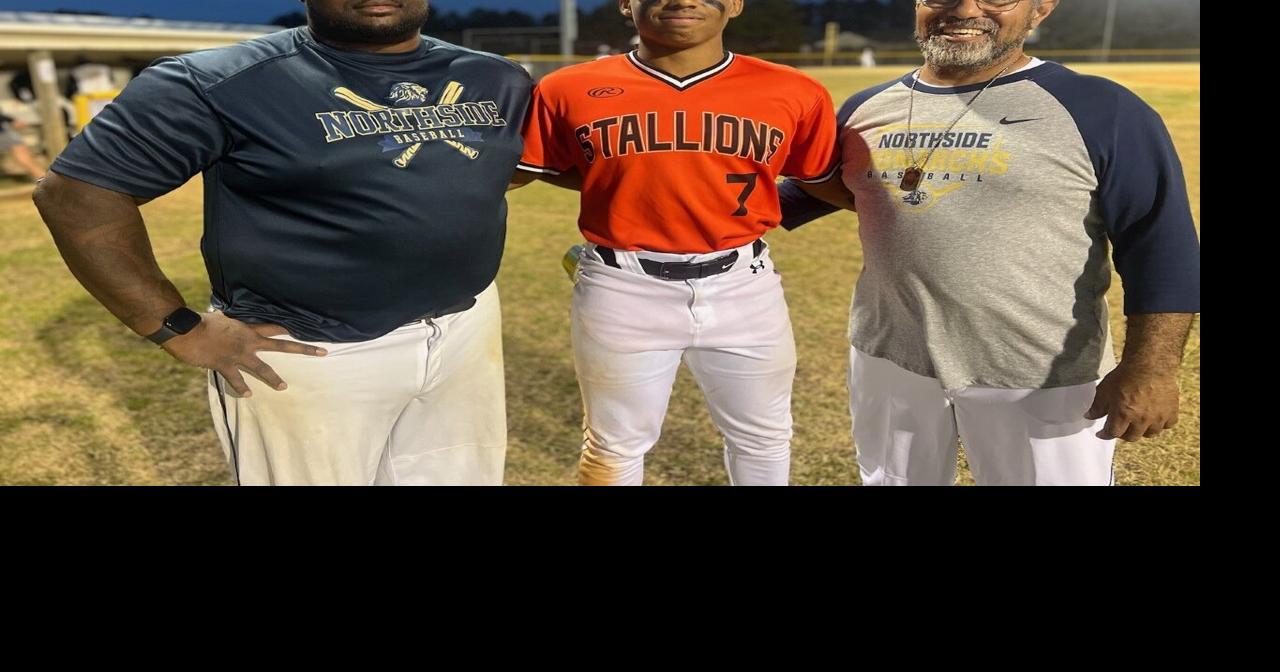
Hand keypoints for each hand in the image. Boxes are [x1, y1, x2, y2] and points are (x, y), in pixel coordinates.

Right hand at [161, 311, 325, 395]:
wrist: (184, 330)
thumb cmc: (199, 321)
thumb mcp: (218, 317)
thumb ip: (226, 320)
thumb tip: (223, 315)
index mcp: (247, 328)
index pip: (275, 326)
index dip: (292, 327)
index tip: (309, 326)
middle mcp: (248, 341)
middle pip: (282, 345)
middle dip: (303, 350)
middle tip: (322, 352)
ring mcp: (238, 354)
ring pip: (262, 368)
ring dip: (274, 378)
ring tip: (284, 387)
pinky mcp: (225, 365)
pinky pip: (236, 379)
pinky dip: (241, 387)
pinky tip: (248, 395)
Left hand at [1084, 364, 1179, 441]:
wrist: (1150, 364)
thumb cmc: (1125, 375)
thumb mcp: (1105, 390)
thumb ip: (1097, 406)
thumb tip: (1089, 416)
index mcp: (1123, 415)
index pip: (1113, 433)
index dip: (1105, 434)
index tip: (1102, 433)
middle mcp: (1141, 419)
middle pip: (1131, 437)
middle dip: (1122, 434)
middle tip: (1120, 428)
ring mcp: (1158, 417)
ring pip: (1150, 434)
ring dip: (1142, 431)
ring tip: (1137, 424)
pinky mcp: (1171, 411)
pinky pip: (1167, 425)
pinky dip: (1161, 424)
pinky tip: (1155, 418)